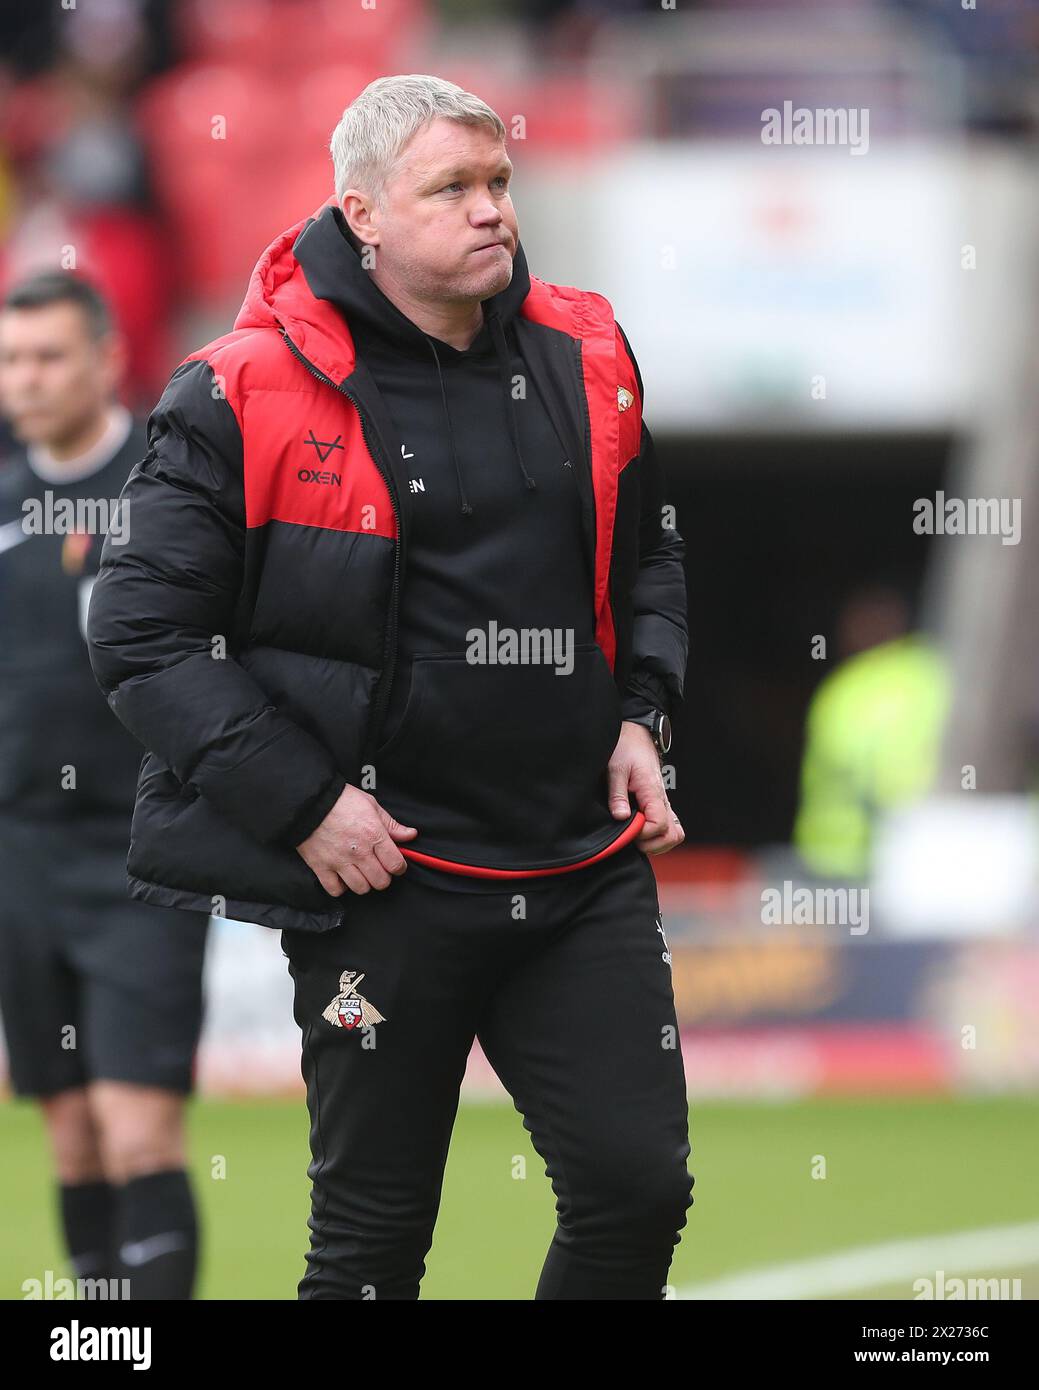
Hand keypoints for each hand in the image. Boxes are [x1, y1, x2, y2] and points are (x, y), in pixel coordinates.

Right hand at [296, 784, 418, 894]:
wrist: (309, 801)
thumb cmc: (341, 800)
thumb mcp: (371, 805)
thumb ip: (391, 824)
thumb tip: (410, 835)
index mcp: (374, 834)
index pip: (396, 864)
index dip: (399, 867)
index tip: (395, 864)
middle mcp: (358, 851)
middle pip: (380, 881)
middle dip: (383, 877)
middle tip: (377, 868)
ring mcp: (339, 861)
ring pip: (361, 888)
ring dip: (364, 883)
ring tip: (360, 872)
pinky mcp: (321, 867)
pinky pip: (335, 890)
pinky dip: (340, 887)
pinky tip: (342, 877)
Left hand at [607, 720, 684, 855]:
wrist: (636, 735)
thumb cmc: (626, 748)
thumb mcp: (616, 767)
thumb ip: (617, 794)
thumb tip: (620, 817)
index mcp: (653, 792)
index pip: (659, 825)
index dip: (642, 833)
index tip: (626, 829)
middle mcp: (663, 801)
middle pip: (672, 836)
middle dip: (651, 843)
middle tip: (630, 836)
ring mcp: (664, 804)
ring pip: (673, 834)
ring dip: (656, 842)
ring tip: (635, 835)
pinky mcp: (660, 805)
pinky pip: (668, 827)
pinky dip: (657, 835)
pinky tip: (639, 829)